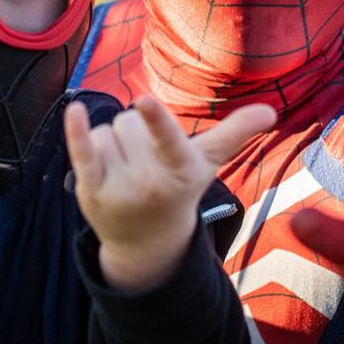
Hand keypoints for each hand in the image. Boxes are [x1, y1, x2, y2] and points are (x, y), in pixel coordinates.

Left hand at [65, 95, 275, 291]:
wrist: (146, 242)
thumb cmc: (179, 189)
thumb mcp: (207, 164)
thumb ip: (234, 133)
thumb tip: (269, 111)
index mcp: (180, 170)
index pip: (167, 139)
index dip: (156, 120)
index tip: (144, 101)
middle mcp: (150, 182)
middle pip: (129, 121)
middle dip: (135, 132)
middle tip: (146, 161)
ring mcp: (119, 189)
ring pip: (105, 130)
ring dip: (112, 142)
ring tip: (126, 169)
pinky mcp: (91, 191)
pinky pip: (82, 153)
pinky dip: (76, 132)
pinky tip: (74, 111)